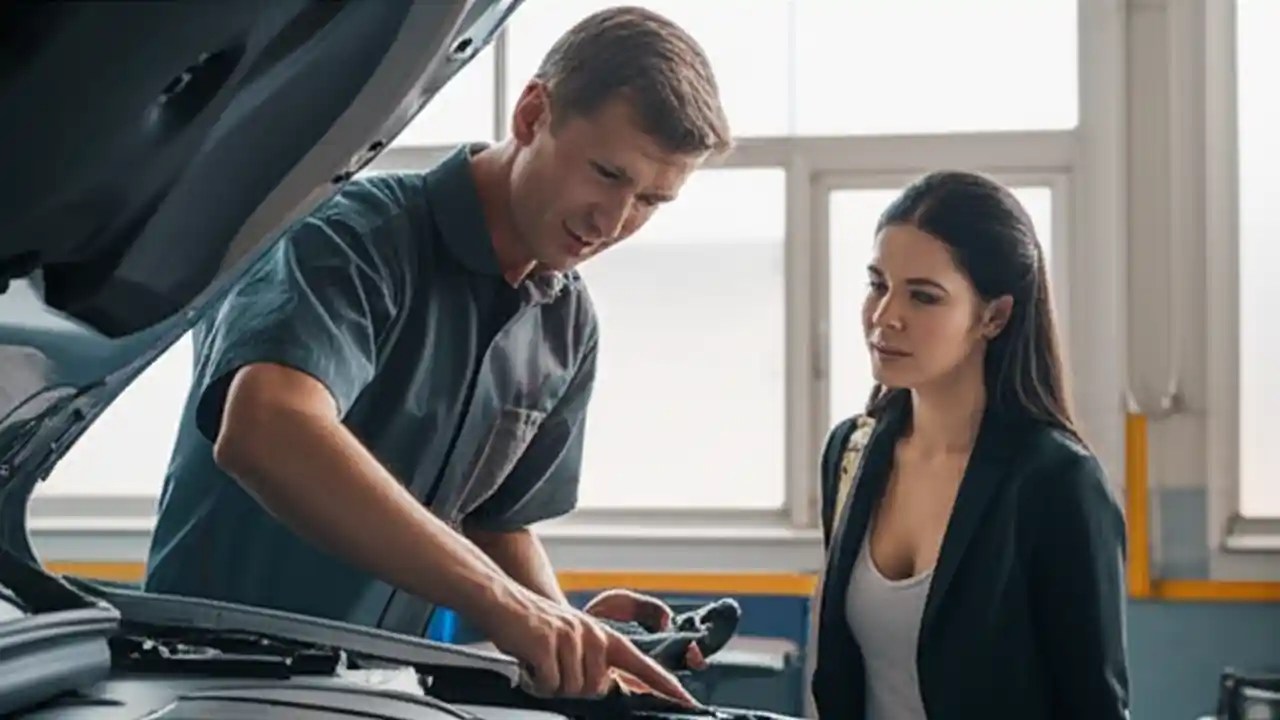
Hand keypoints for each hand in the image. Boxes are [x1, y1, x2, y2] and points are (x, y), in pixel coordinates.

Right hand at [478, 585, 698, 706]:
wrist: (503, 602)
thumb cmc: (535, 626)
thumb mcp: (573, 641)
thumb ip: (594, 664)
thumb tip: (607, 688)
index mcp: (603, 636)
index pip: (641, 664)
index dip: (665, 685)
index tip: (687, 701)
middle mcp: (593, 636)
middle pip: (596, 690)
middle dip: (572, 688)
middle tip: (553, 669)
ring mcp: (571, 640)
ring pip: (571, 689)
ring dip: (551, 684)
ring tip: (540, 663)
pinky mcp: (548, 645)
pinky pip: (549, 685)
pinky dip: (535, 682)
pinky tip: (529, 664)